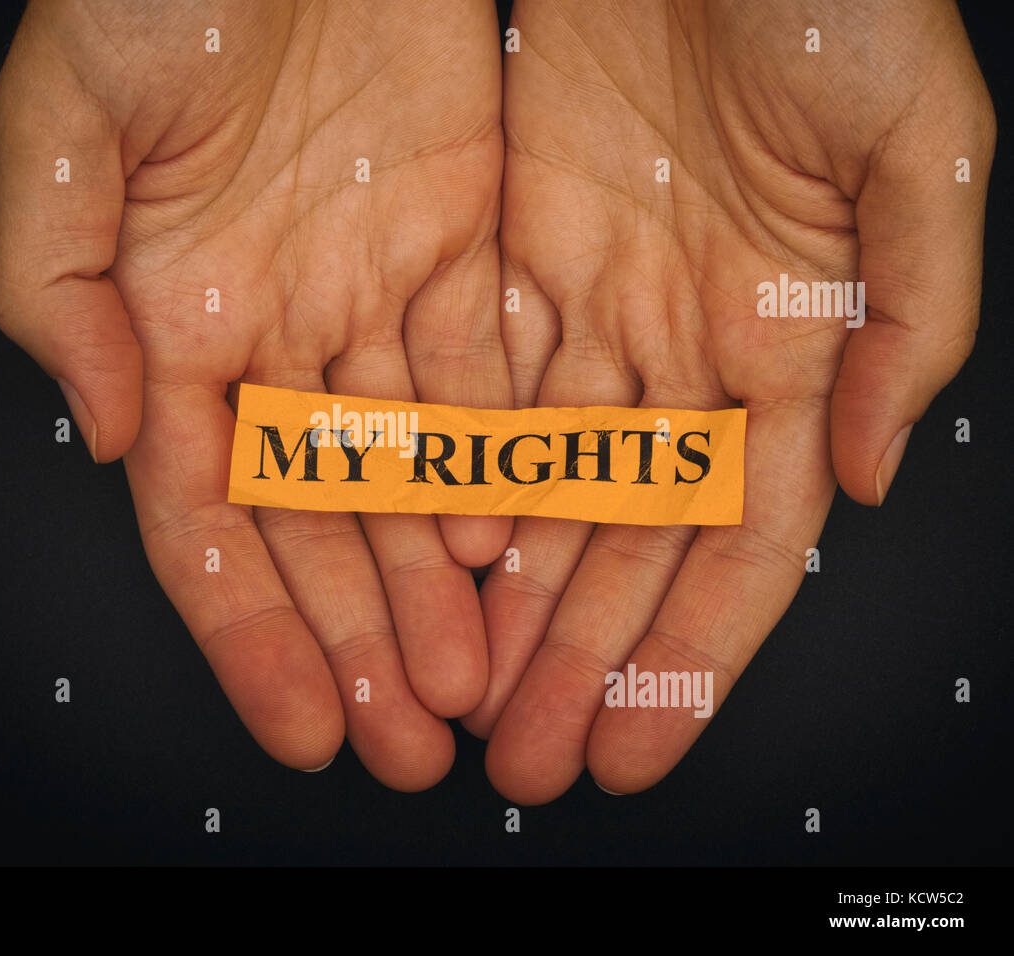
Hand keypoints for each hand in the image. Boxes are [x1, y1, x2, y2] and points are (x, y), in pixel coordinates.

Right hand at [0, 0, 513, 787]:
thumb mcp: (64, 123)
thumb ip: (59, 294)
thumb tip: (102, 438)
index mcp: (169, 325)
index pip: (209, 519)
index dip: (252, 631)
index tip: (302, 725)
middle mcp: (269, 333)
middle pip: (319, 524)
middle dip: (361, 639)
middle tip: (411, 742)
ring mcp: (363, 296)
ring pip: (408, 476)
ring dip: (437, 586)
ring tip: (472, 683)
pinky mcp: (451, 247)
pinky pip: (481, 382)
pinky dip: (498, 471)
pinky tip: (514, 551)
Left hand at [466, 0, 993, 800]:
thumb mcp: (915, 151)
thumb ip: (909, 323)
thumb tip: (867, 479)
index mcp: (784, 347)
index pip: (733, 545)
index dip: (686, 660)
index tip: (631, 752)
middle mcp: (681, 351)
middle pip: (620, 544)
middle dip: (574, 659)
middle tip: (523, 760)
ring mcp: (593, 310)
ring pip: (539, 490)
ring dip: (504, 599)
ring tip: (463, 694)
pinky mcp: (510, 259)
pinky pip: (474, 394)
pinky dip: (450, 481)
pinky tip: (424, 563)